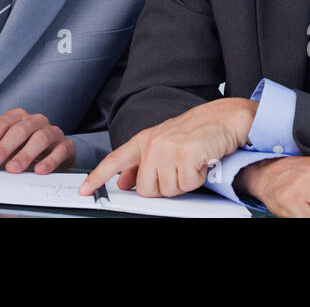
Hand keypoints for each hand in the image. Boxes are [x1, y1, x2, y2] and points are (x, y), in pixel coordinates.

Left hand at [0, 103, 75, 173]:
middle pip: (18, 131)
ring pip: (39, 138)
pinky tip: (40, 170)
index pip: (0, 125)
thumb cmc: (22, 147)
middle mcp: (36, 121)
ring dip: (24, 155)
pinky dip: (50, 160)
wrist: (51, 158)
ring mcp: (52, 132)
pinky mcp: (66, 145)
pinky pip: (60, 150)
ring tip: (12, 169)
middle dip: (1, 149)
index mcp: (18, 116)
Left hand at [78, 98, 257, 197]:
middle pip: (147, 190)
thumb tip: (126, 182)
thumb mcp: (164, 145)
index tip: (84, 190)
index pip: (115, 160)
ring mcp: (167, 148)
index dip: (98, 177)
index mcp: (144, 140)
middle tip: (180, 170)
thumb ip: (143, 164)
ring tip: (192, 164)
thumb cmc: (196, 134)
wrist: (224, 118)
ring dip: (183, 183)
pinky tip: (201, 163)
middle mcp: (152, 143)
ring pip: (168, 190)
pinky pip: (186, 185)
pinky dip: (197, 179)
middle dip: (165, 187)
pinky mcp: (185, 154)